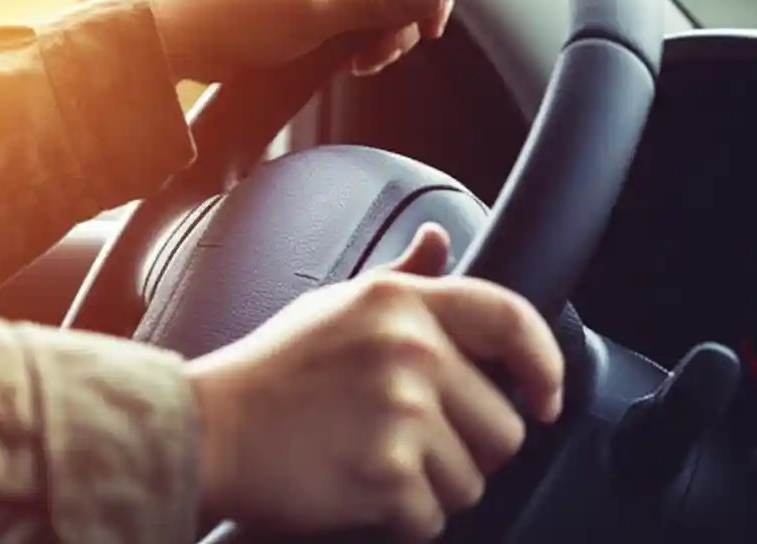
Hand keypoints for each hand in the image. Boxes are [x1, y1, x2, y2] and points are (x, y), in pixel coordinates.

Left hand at [151, 0, 455, 82]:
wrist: (191, 39)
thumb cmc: (245, 14)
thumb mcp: (322, 8)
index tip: (430, 27)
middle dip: (396, 22)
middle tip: (377, 55)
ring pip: (377, 4)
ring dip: (377, 39)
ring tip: (357, 64)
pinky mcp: (312, 2)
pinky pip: (353, 19)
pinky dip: (357, 42)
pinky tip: (346, 63)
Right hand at [186, 224, 563, 539]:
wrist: (209, 430)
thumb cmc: (272, 372)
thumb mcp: (336, 304)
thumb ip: (401, 277)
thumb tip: (440, 240)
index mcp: (401, 303)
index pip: (511, 320)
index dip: (545, 365)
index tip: (547, 398)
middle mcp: (411, 351)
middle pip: (504, 426)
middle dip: (467, 447)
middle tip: (407, 442)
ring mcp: (402, 414)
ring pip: (474, 479)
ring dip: (433, 486)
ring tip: (374, 462)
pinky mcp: (388, 475)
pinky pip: (432, 518)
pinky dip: (401, 519)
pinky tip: (359, 489)